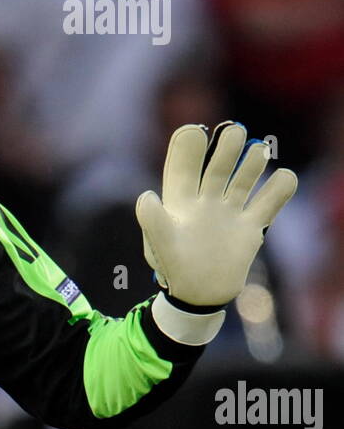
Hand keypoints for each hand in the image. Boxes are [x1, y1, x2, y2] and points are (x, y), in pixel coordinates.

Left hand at [135, 122, 297, 307]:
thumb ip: (153, 222)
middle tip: (233, 134)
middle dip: (226, 146)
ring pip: (245, 176)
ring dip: (253, 160)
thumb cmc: (175, 269)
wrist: (199, 297)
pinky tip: (281, 180)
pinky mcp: (251, 226)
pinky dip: (281, 187)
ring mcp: (230, 211)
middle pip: (219, 164)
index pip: (183, 166)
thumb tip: (146, 196)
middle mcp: (207, 200)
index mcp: (181, 200)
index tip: (194, 132)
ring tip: (257, 152)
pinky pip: (270, 201)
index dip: (188, 146)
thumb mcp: (159, 247)